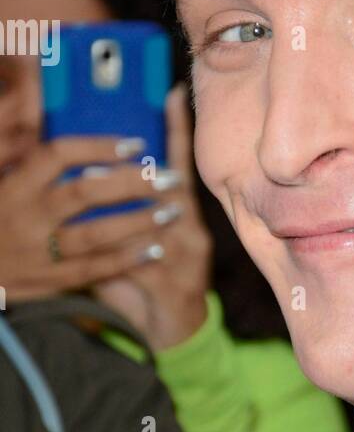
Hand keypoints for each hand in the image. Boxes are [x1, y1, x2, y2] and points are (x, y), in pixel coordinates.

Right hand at [0, 134, 181, 302]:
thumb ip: (16, 138)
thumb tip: (33, 89)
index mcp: (15, 185)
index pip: (57, 155)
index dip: (98, 146)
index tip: (136, 144)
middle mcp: (27, 216)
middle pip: (85, 193)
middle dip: (131, 183)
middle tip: (169, 177)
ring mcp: (38, 251)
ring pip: (95, 234)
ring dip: (138, 221)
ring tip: (171, 210)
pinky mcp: (49, 280)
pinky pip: (93, 269)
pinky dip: (126, 259)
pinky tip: (154, 249)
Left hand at [91, 84, 213, 349]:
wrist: (174, 337)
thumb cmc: (146, 285)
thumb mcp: (129, 245)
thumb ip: (114, 215)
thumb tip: (83, 176)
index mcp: (185, 216)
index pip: (179, 165)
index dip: (177, 130)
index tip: (172, 94)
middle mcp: (193, 231)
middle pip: (172, 187)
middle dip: (143, 168)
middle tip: (111, 152)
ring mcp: (189, 258)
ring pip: (158, 221)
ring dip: (126, 208)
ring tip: (92, 189)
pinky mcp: (178, 285)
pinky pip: (147, 260)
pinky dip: (123, 252)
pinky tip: (107, 249)